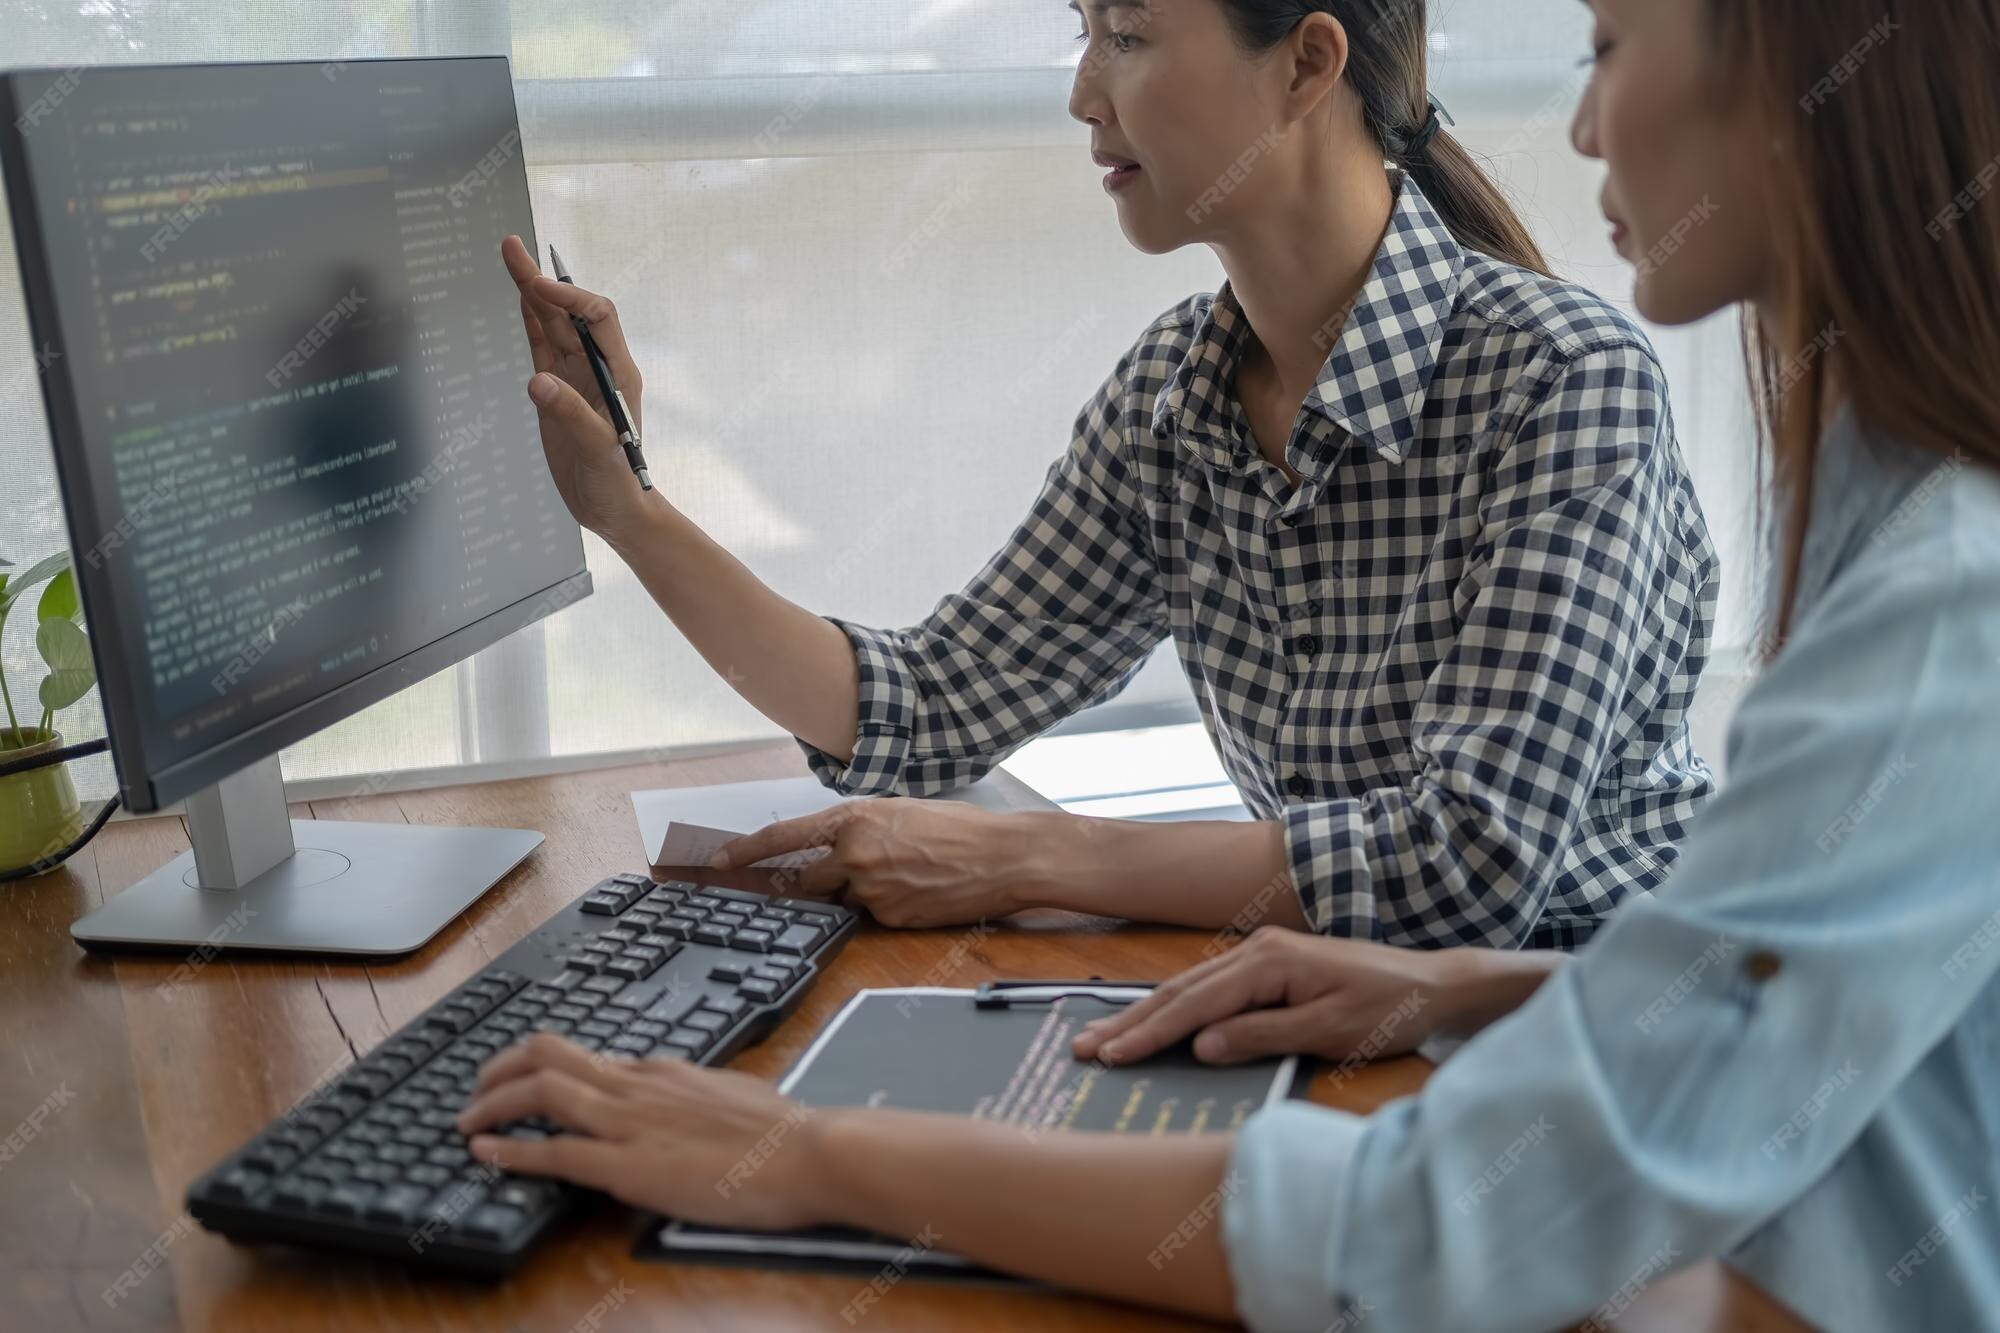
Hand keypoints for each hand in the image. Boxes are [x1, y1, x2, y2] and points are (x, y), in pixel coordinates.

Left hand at [456, 1033, 833, 1230]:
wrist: (807, 1153)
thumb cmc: (784, 1133)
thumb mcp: (731, 1095)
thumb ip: (696, 1096)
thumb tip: (687, 1102)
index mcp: (662, 1070)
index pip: (589, 1058)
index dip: (545, 1069)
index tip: (525, 1082)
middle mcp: (637, 1085)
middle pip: (549, 1054)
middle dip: (500, 1068)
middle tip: (477, 1090)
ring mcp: (630, 1123)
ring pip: (541, 1091)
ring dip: (492, 1103)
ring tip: (465, 1121)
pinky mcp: (628, 1166)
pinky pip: (555, 1152)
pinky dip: (511, 1151)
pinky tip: (484, 1155)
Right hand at [500, 235, 656, 546]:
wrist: (613, 509)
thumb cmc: (617, 483)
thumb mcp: (598, 451)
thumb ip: (570, 415)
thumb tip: (537, 380)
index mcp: (618, 372)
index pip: (597, 318)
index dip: (570, 297)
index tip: (538, 287)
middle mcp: (597, 366)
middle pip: (569, 311)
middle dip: (541, 279)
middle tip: (512, 246)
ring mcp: (575, 376)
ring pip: (552, 324)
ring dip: (531, 292)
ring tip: (510, 256)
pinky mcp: (556, 390)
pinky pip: (542, 346)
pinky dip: (529, 320)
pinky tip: (519, 298)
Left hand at [711, 799, 1038, 927]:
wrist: (1003, 857)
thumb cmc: (960, 827)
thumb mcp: (900, 811)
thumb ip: (861, 826)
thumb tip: (834, 845)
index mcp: (853, 819)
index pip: (782, 838)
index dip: (745, 851)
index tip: (717, 859)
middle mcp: (854, 855)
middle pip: (808, 881)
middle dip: (819, 882)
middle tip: (850, 874)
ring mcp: (871, 891)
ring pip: (844, 900)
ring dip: (861, 892)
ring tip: (907, 876)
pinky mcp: (890, 918)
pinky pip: (873, 916)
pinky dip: (889, 907)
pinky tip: (921, 892)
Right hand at [1069, 927, 1468, 1066]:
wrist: (1434, 986)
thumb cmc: (1388, 1010)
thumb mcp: (1328, 1032)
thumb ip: (1261, 1037)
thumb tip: (1202, 1047)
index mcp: (1268, 960)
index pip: (1195, 1004)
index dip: (1150, 1033)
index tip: (1111, 1056)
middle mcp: (1257, 949)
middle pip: (1182, 991)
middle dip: (1131, 1022)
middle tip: (1084, 1047)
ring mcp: (1263, 953)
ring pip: (1191, 989)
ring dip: (1147, 1015)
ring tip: (1104, 1038)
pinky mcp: (1272, 965)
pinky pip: (1211, 989)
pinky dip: (1177, 1009)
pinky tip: (1155, 1022)